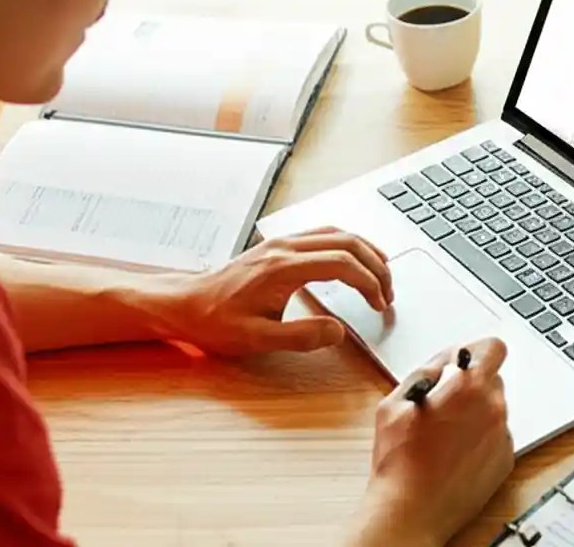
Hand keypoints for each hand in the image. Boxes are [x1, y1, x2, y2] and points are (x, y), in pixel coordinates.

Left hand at [165, 227, 393, 355]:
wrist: (184, 304)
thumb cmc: (215, 322)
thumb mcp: (257, 340)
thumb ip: (301, 337)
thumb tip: (337, 331)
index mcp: (283, 267)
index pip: (342, 263)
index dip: (369, 282)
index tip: (379, 303)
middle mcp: (284, 247)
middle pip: (346, 242)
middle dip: (375, 265)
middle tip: (389, 292)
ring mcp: (281, 243)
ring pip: (335, 233)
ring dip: (364, 251)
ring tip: (382, 274)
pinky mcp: (277, 247)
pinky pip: (322, 235)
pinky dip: (346, 245)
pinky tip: (353, 260)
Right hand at [346, 339, 514, 546]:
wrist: (411, 510)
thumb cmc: (399, 461)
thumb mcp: (395, 403)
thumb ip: (424, 372)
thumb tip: (442, 362)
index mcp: (468, 388)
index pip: (494, 348)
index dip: (476, 352)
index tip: (463, 361)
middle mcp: (493, 409)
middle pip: (491, 380)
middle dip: (469, 386)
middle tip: (442, 404)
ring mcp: (502, 437)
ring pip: (493, 409)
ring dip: (474, 413)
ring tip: (444, 435)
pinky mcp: (505, 462)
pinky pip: (495, 437)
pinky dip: (480, 439)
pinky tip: (454, 454)